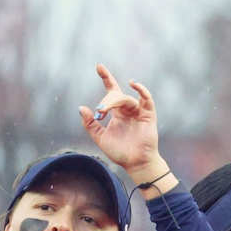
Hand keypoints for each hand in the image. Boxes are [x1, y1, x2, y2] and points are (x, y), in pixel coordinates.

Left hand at [78, 64, 165, 181]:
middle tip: (100, 110)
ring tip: (105, 109)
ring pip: (127, 99)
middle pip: (116, 96)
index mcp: (117, 114)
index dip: (106, 78)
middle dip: (107, 100)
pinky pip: (147, 100)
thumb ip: (90, 124)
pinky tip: (134, 85)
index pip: (112, 91)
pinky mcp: (149, 116)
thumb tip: (81, 108)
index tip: (99, 66)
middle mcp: (128, 111)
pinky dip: (142, 91)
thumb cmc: (120, 152)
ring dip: (115, 101)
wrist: (135, 164)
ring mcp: (139, 113)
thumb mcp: (100, 138)